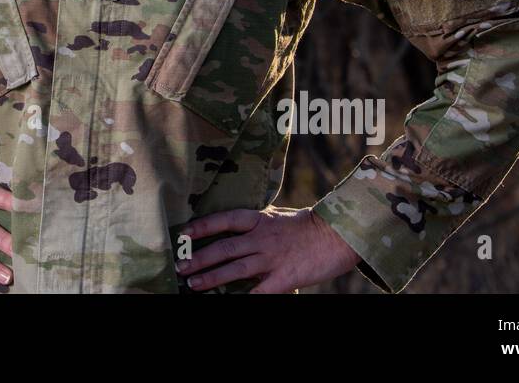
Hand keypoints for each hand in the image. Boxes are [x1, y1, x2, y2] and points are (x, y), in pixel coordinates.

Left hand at [174, 205, 361, 292]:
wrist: (338, 235)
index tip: (183, 233)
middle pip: (224, 248)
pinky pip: (259, 292)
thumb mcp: (277, 216)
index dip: (203, 226)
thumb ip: (255, 223)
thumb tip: (232, 227)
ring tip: (193, 284)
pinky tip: (228, 302)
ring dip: (211, 277)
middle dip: (200, 258)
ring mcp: (272, 258)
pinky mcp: (285, 278)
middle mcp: (262, 238)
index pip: (225, 219)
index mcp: (259, 219)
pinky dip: (243, 298)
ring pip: (235, 268)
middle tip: (181, 266)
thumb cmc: (306, 225)